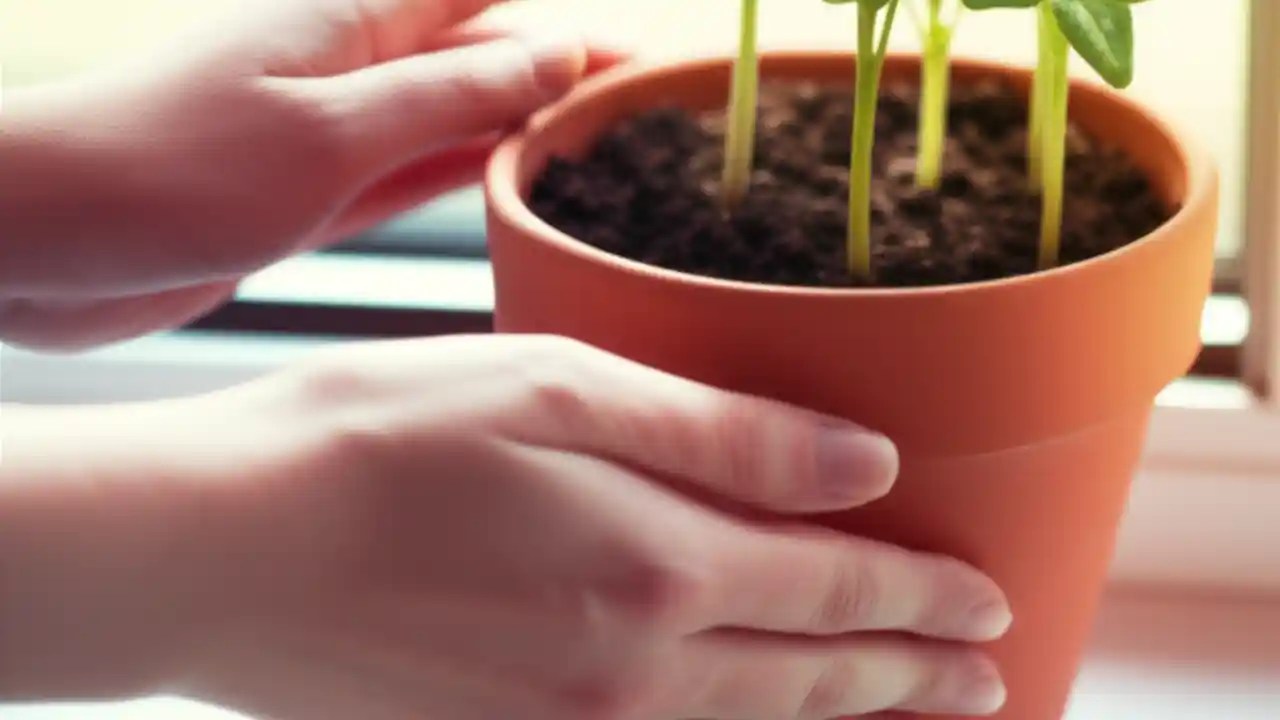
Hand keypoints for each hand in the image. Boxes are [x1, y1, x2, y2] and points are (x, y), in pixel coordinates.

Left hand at [0, 0, 621, 349]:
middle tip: (663, 101)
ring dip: (536, 123)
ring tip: (621, 141)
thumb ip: (451, 94)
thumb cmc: (169, 170)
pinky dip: (478, 174)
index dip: (574, 14)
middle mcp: (358, 62)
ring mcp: (343, 127)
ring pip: (465, 113)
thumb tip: (559, 52)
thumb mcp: (333, 131)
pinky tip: (529, 183)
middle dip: (575, 66)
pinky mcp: (324, 189)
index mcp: (357, 16)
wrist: (49, 242)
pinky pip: (423, 170)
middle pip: (492, 50)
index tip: (653, 42)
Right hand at [1, 336, 1010, 716]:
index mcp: (656, 562)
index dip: (923, 594)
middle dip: (911, 673)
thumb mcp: (558, 388)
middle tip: (987, 675)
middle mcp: (632, 664)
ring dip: (844, 719)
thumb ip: (721, 434)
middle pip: (811, 674)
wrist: (216, 548)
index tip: (989, 599)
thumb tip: (863, 465)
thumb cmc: (375, 439)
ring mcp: (570, 719)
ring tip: (913, 711)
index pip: (835, 587)